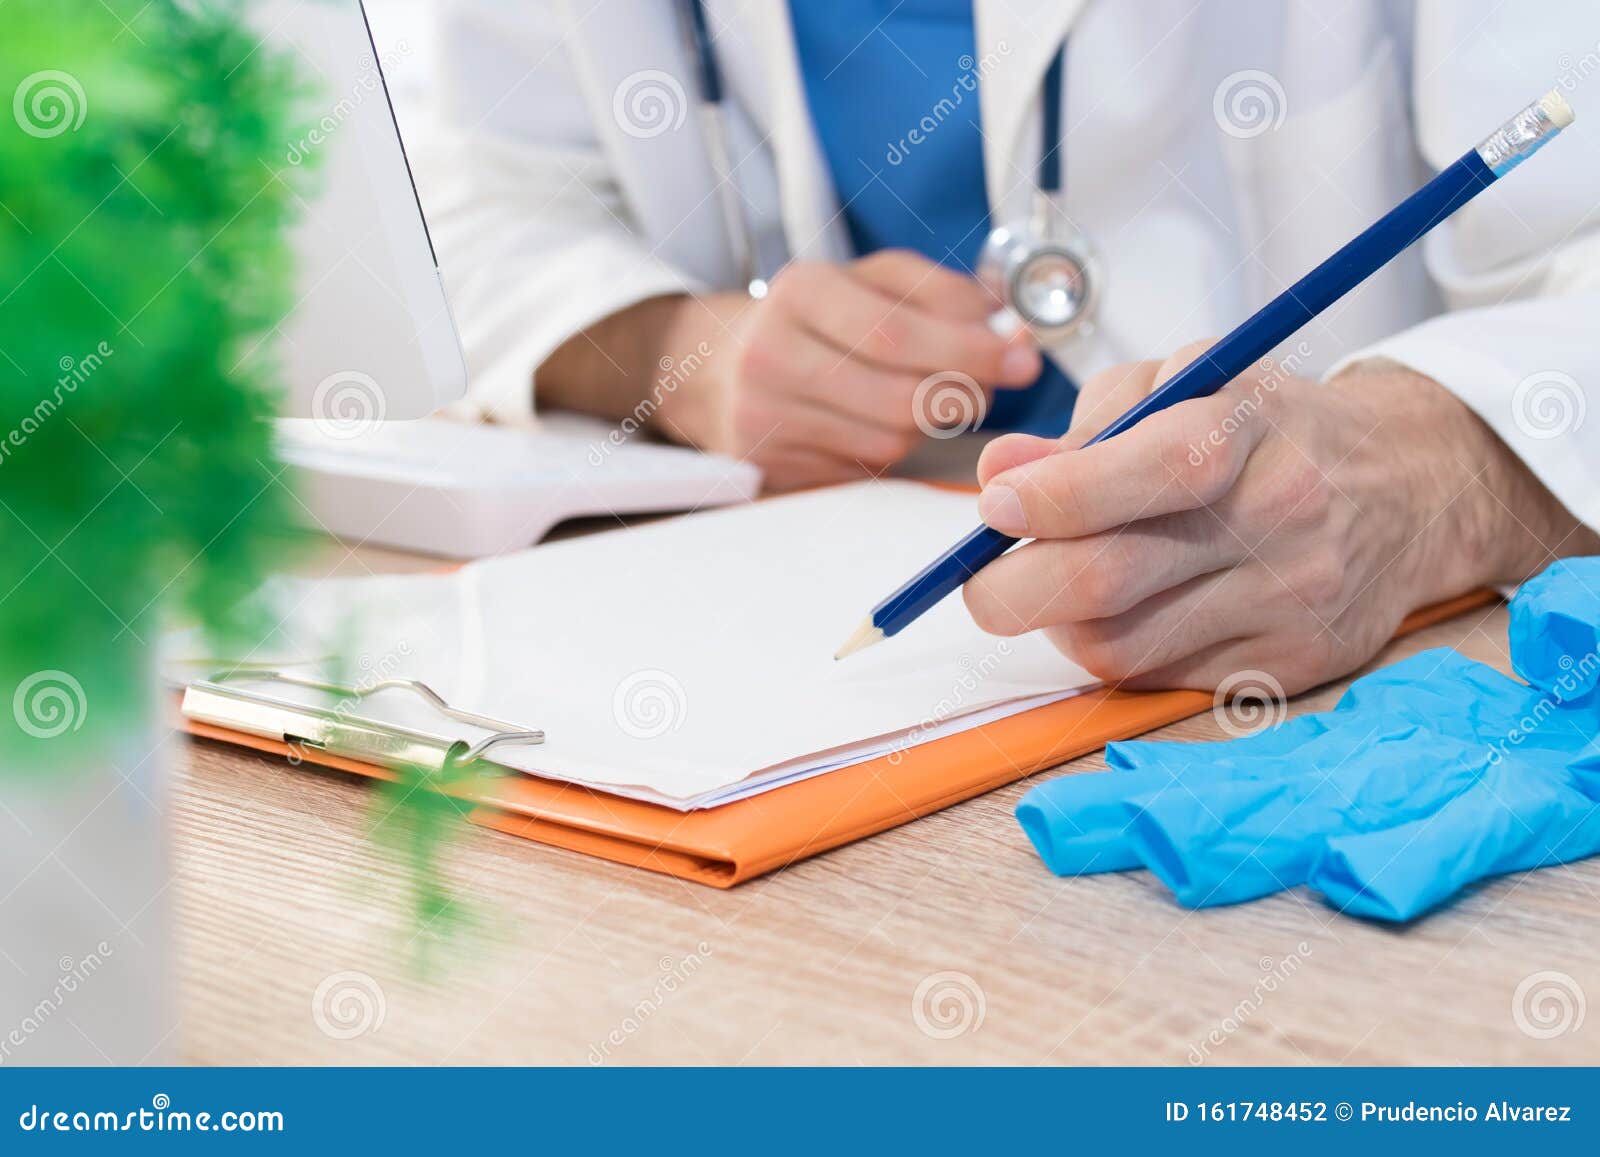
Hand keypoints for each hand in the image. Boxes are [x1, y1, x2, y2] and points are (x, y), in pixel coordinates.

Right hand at [651, 250, 1040, 488]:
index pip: (897, 333)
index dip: (970, 351)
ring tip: (926, 396)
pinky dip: (889, 450)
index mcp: (800, 292)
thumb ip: (939, 292)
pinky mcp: (770, 466)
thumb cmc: (811, 320)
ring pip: (886, 442)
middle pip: (899, 397)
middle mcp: (772, 355)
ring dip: (927, 426)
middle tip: (989, 384)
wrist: (716, 368)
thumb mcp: (868, 280)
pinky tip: (880, 422)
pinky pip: (861, 469)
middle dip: (962, 395)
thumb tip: (1006, 327)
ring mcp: (766, 417)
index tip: (1023, 358)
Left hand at [963, 342, 1599, 694]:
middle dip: (1015, 589)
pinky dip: (1115, 653)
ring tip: (1057, 590)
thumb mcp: (1190, 381)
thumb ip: (1091, 422)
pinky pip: (1159, 680)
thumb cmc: (1271, 428)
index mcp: (1254, 428)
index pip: (1155, 466)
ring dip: (1059, 626)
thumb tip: (999, 474)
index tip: (993, 506)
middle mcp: (1281, 519)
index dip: (1057, 495)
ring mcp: (1288, 603)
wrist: (1411, 492)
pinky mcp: (1287, 668)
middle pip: (1114, 579)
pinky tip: (1120, 616)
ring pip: (1122, 646)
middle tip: (978, 584)